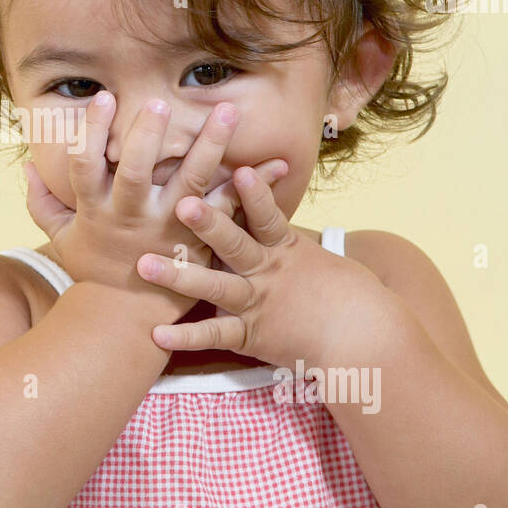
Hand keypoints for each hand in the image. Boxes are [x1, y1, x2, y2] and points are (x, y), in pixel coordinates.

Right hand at [24, 92, 285, 323]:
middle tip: (159, 100)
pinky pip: (230, 208)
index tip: (103, 97)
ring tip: (227, 112)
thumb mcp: (63, 239)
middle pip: (138, 169)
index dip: (92, 131)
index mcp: (98, 209)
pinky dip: (255, 186)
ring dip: (210, 145)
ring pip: (190, 181)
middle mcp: (133, 215)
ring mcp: (169, 226)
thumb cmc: (95, 271)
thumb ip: (43, 203)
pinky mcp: (201, 238)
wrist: (128, 318)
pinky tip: (279, 164)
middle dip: (147, 133)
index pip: (88, 165)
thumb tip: (27, 165)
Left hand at [135, 164, 373, 367]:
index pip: (268, 216)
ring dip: (179, 276)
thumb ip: (279, 232)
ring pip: (214, 287)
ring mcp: (256, 303)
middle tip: (182, 204)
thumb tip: (262, 199)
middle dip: (209, 224)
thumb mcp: (314, 253)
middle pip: (235, 245)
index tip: (240, 170)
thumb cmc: (342, 291)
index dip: (256, 194)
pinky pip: (214, 336)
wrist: (361, 338)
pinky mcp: (250, 335)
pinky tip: (157, 333)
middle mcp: (267, 272)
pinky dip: (186, 337)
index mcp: (284, 248)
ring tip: (145, 265)